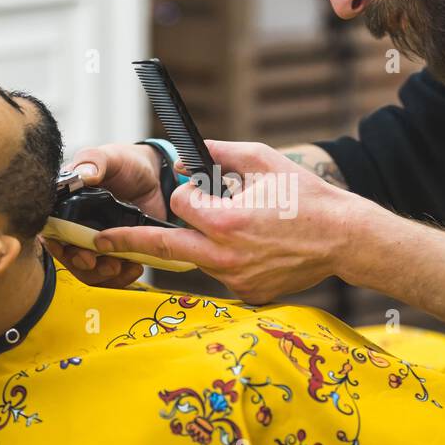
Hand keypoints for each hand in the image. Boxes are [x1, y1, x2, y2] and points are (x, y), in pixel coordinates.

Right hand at [43, 142, 163, 287]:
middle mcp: (78, 227)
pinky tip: (134, 267)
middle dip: (79, 263)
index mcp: (67, 205)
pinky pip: (114, 274)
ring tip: (117, 266)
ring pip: (89, 271)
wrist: (156, 175)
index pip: (51, 230)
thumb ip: (94, 161)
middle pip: (68, 256)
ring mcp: (99, 241)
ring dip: (100, 274)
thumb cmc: (126, 163)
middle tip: (92, 260)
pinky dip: (122, 277)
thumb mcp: (110, 157)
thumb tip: (85, 174)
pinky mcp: (119, 251)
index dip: (54, 243)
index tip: (62, 247)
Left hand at [93, 140, 362, 302]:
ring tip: (239, 228)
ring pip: (198, 258)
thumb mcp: (265, 161)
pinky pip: (222, 273)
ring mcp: (236, 279)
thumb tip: (190, 152)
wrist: (345, 239)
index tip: (197, 187)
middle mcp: (226, 255)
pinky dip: (226, 258)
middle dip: (129, 242)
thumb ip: (222, 152)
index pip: (180, 205)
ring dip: (200, 242)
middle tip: (100, 242)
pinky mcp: (249, 292)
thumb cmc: (308, 197)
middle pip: (164, 247)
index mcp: (227, 221)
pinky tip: (255, 246)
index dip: (186, 192)